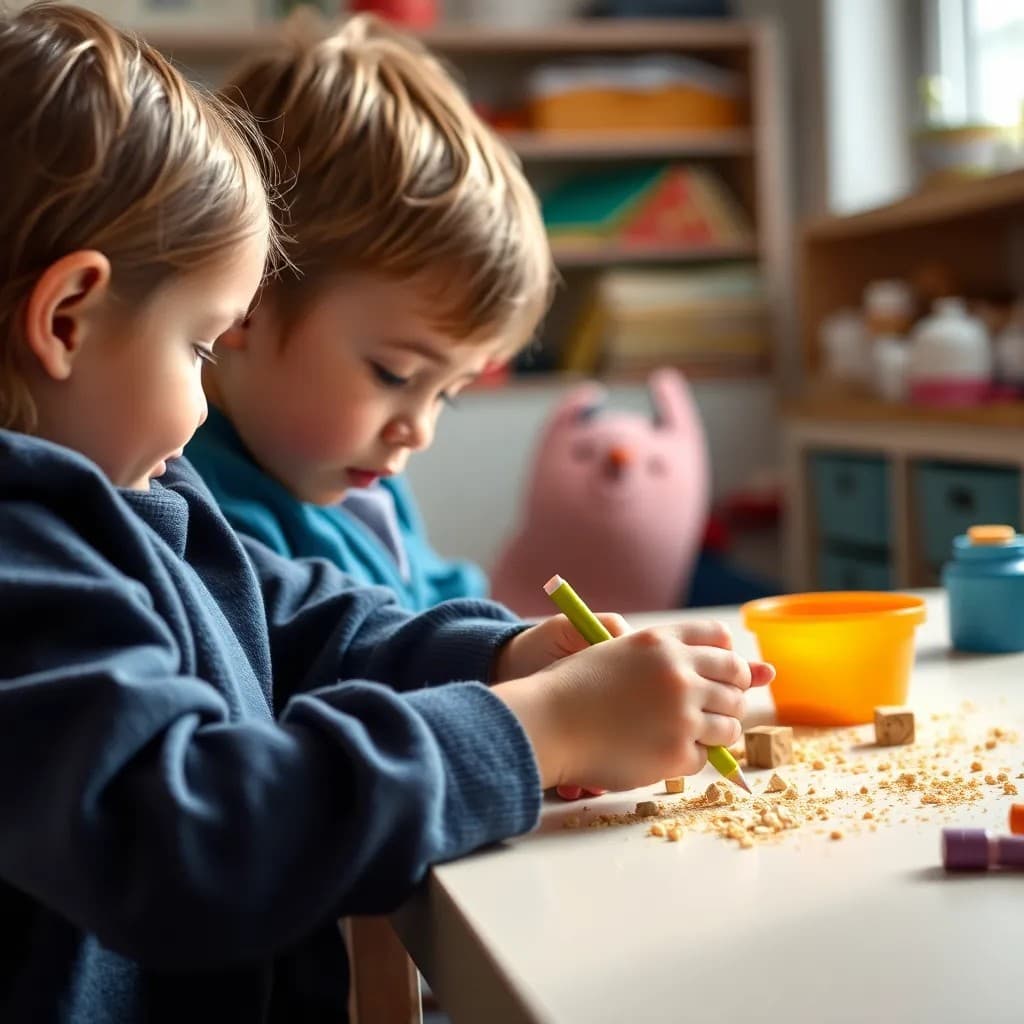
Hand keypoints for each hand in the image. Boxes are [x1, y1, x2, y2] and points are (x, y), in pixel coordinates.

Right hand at [494, 624, 774, 791]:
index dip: (726, 661)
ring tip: (677, 735)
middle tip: (699, 713)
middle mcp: (678, 673)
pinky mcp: (677, 752)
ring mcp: (681, 713)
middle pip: (736, 682)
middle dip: (727, 699)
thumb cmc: (576, 689)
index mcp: (662, 642)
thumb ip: (673, 657)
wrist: (547, 724)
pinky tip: (655, 753)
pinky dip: (685, 759)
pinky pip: (704, 758)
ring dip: (712, 733)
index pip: (721, 642)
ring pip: (730, 725)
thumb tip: (756, 672)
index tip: (718, 676)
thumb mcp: (621, 654)